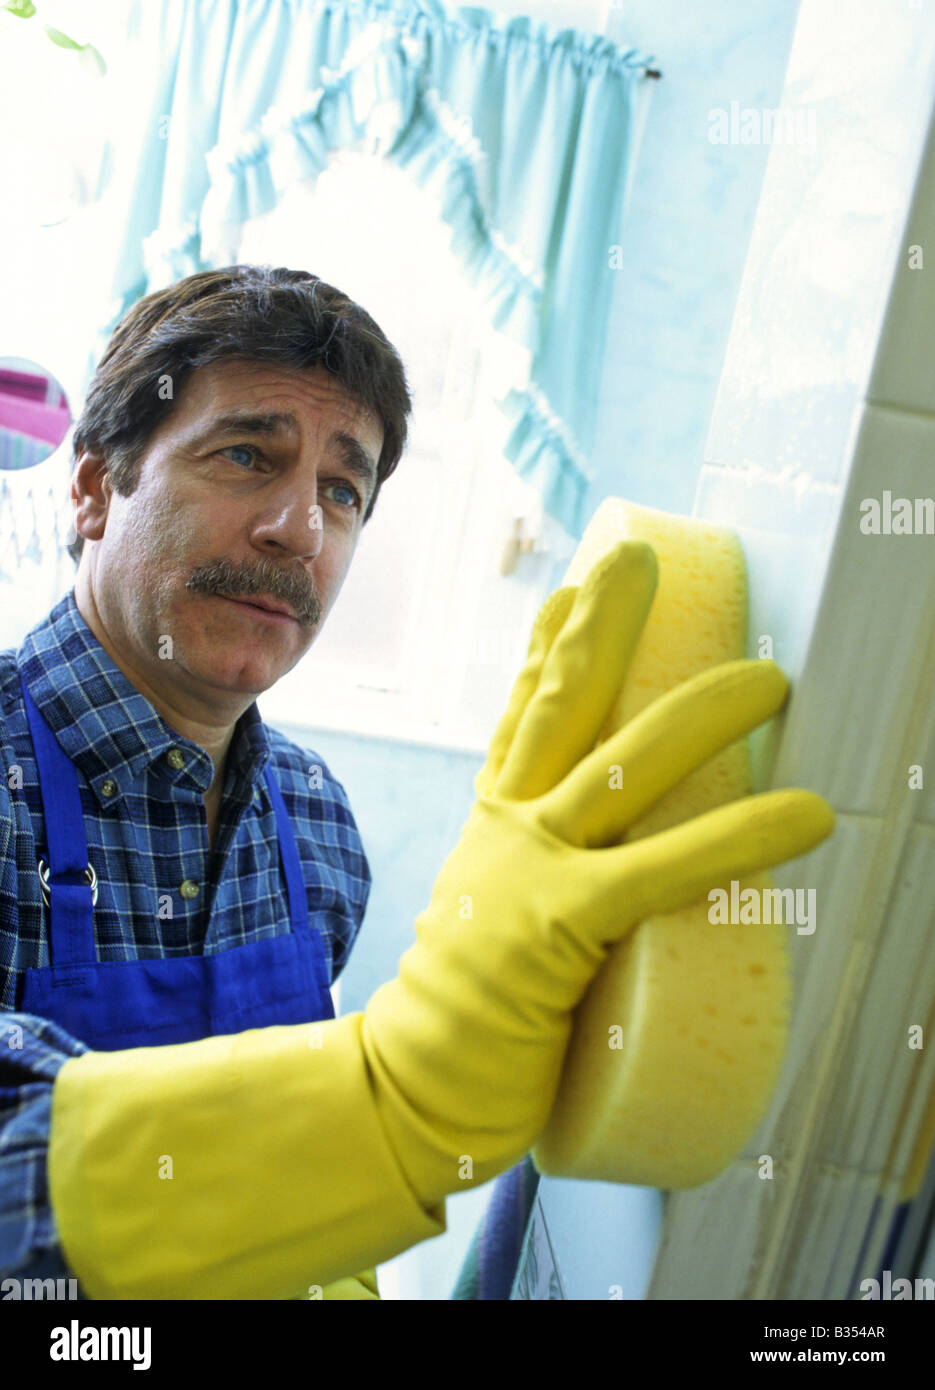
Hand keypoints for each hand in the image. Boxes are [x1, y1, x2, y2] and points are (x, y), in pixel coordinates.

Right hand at [361, 541, 833, 1206]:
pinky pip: (662, 868)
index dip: (548, 643)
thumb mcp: (495, 921)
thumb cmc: (463, 1016)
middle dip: (599, 622)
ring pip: (620, 766)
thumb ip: (541, 888)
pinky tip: (805, 815)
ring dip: (699, 714)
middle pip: (559, 703)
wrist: (404, 1088)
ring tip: (768, 679)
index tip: (574, 584)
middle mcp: (506, 826)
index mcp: (493, 823)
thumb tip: (607, 883)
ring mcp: (529, 869)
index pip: (523, 716)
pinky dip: (739, 837)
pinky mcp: (559, 926)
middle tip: (638, 556)